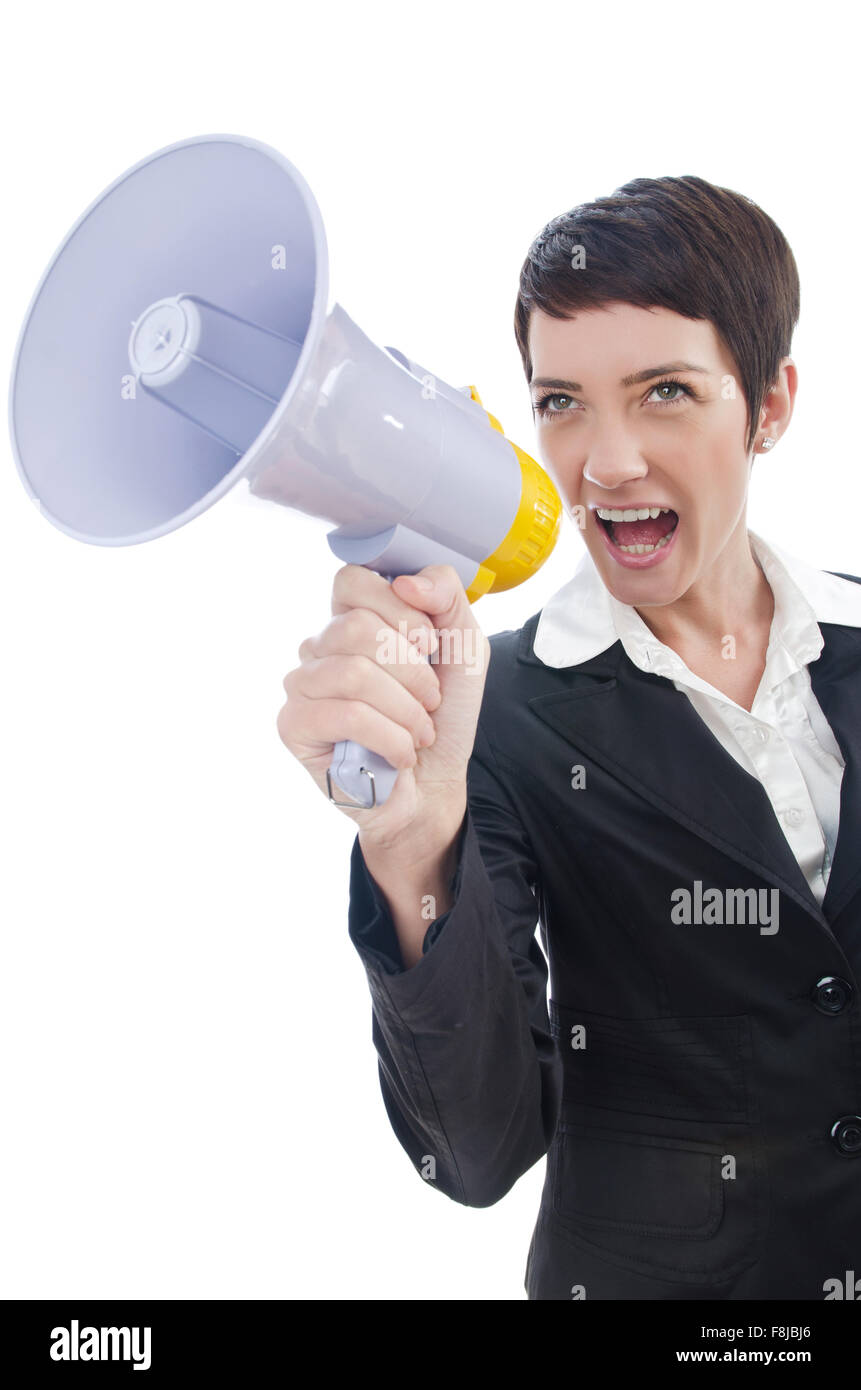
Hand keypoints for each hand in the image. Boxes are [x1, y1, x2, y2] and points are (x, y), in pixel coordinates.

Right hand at [276, 563, 489, 848]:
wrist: (434, 783)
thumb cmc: (442, 714)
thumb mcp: (464, 647)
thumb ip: (447, 597)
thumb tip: (408, 582)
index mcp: (352, 617)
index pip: (352, 580)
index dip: (398, 610)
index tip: (427, 644)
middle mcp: (319, 646)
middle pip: (356, 629)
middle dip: (412, 671)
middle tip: (430, 700)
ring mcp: (301, 684)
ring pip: (353, 674)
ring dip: (405, 710)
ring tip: (419, 731)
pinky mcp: (293, 724)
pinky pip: (345, 716)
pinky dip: (390, 737)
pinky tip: (399, 753)